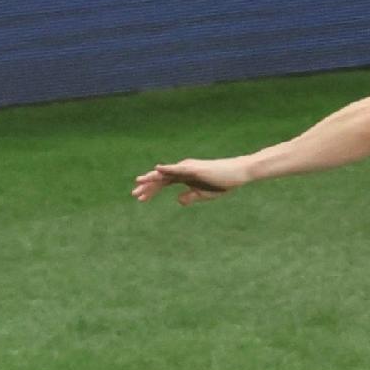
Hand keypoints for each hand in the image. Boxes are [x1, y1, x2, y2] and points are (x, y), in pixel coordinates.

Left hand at [132, 157, 255, 204]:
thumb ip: (190, 197)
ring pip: (165, 173)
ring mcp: (187, 168)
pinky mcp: (194, 168)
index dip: (151, 191)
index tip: (139, 199)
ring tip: (139, 182)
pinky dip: (167, 169)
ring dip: (152, 178)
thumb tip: (178, 201)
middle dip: (147, 186)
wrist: (236, 174)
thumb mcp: (203, 195)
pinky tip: (157, 170)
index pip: (163, 183)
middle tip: (133, 193)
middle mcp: (183, 170)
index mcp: (183, 176)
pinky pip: (177, 169)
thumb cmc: (222, 183)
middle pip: (160, 178)